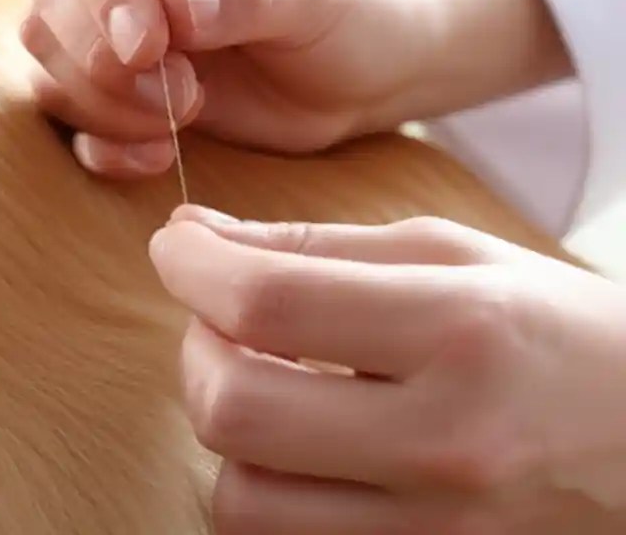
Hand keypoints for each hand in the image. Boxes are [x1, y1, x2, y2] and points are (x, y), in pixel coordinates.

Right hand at [22, 0, 569, 175]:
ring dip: (103, 101)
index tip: (149, 47)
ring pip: (47, 52)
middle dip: (106, 57)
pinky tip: (157, 155)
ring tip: (183, 118)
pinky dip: (101, 142)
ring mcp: (103, 18)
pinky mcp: (104, 82)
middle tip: (186, 96)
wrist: (361, 76)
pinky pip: (63, 112)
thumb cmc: (348, 11)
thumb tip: (171, 1)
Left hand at [150, 205, 625, 533]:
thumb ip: (312, 246)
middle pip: (232, 410)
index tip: (177, 249)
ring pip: (241, 502)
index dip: (191, 267)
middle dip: (197, 352)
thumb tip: (188, 232)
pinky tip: (299, 449)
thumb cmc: (560, 334)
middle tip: (224, 323)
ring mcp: (436, 531)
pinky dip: (266, 493)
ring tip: (267, 390)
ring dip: (227, 437)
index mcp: (462, 334)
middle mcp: (446, 444)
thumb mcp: (457, 258)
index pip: (268, 302)